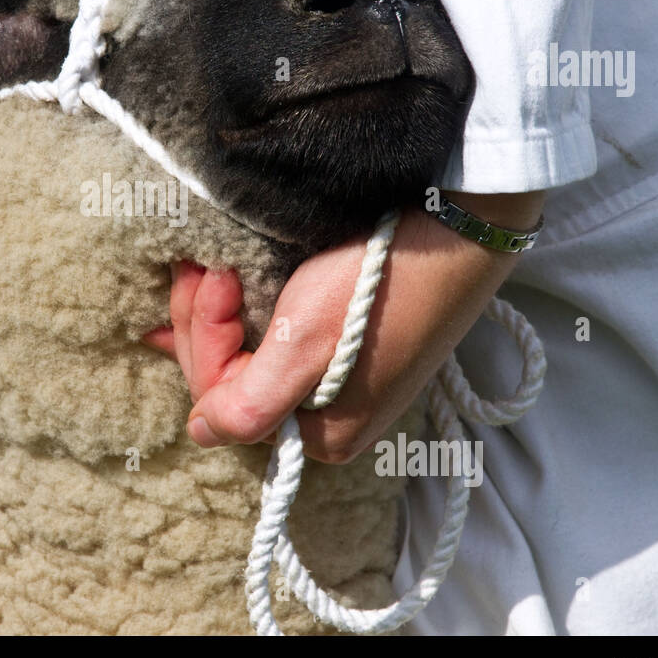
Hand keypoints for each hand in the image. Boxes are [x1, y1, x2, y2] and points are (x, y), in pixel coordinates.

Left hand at [142, 191, 544, 462]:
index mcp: (321, 433)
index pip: (222, 398)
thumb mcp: (305, 343)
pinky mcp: (346, 345)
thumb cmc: (379, 284)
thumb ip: (249, 405)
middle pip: (232, 379)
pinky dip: (242, 310)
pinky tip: (224, 285)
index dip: (204, 334)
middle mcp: (329, 417)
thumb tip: (200, 433)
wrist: (456, 224)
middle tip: (208, 263)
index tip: (216, 275)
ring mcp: (339, 381)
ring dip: (221, 310)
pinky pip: (274, 338)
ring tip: (217, 263)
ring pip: (247, 355)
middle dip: (206, 320)